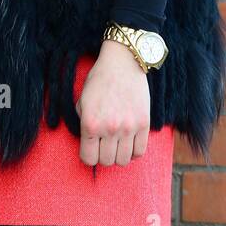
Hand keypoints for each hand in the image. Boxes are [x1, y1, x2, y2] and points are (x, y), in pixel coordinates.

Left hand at [76, 39, 150, 166]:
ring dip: (119, 155)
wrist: (123, 63)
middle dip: (103, 156)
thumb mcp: (82, 100)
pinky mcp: (144, 124)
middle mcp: (109, 129)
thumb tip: (88, 141)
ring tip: (117, 144)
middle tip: (103, 145)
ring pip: (124, 160)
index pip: (88, 158)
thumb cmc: (99, 79)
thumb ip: (83, 122)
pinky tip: (129, 142)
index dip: (88, 155)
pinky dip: (134, 152)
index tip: (90, 149)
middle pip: (106, 162)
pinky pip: (140, 152)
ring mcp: (128, 128)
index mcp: (90, 123)